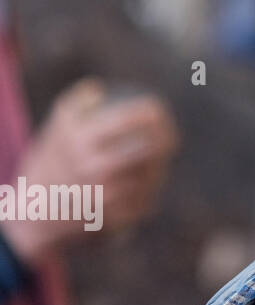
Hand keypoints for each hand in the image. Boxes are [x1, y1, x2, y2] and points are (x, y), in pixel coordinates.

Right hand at [3, 78, 177, 266]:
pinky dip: (150, 187)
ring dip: (160, 163)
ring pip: (154, 173)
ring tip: (159, 155)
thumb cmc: (52, 160)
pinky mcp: (116, 217)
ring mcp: (106, 195)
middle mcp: (94, 167)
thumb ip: (79, 102)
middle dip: (167, 136)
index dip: (155, 111)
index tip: (159, 109)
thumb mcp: (57, 127)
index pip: (135, 118)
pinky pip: (147, 196)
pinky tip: (150, 178)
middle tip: (168, 132)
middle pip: (154, 146)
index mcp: (81, 141)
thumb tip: (100, 87)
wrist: (35, 211)